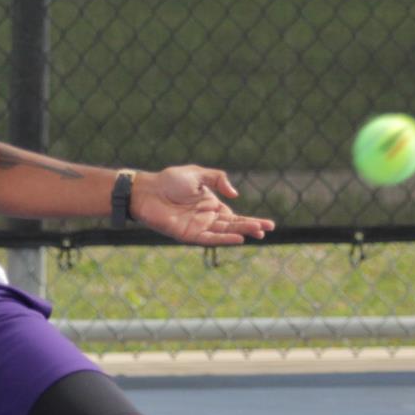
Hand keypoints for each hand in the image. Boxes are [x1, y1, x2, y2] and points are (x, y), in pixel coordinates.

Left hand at [131, 166, 273, 244]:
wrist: (146, 190)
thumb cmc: (168, 181)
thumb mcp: (198, 174)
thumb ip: (218, 179)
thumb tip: (235, 195)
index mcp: (210, 204)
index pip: (234, 216)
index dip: (250, 220)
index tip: (267, 224)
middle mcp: (206, 218)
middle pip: (233, 224)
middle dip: (250, 227)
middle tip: (268, 229)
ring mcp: (198, 227)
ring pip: (224, 231)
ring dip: (241, 232)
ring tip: (258, 232)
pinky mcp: (188, 234)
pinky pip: (209, 239)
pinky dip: (223, 239)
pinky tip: (238, 239)